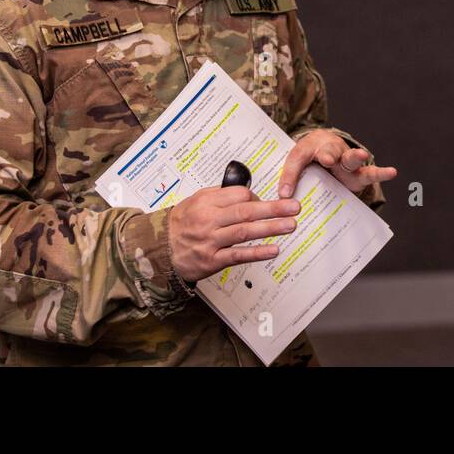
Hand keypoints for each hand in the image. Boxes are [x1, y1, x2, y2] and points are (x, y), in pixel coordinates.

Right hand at [167, 185, 300, 282]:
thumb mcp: (196, 201)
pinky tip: (273, 250)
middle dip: (273, 209)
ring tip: (290, 225)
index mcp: (207, 202)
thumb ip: (220, 195)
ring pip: (244, 232)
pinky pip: (237, 255)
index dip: (258, 198)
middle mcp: (209, 220)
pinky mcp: (211, 260)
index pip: (239, 195)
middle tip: (294, 207)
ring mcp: (210, 241)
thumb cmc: (181, 223)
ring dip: (270, 228)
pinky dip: (256, 252)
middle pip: (246, 211)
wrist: (159, 249)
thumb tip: (248, 193)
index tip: (270, 201)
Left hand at [278, 128, 398, 198]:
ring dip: (355, 157)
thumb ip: (290, 176)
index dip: (292, 173)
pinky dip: (381, 173)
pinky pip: (371, 173)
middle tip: (328, 159)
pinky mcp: (358, 175)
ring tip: (362, 155)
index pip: (298, 158)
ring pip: (351, 159)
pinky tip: (392, 172)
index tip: (285, 191)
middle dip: (329, 155)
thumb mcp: (296, 163)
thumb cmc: (309, 157)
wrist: (326, 146)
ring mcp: (346, 163)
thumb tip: (284, 197)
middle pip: (330, 151)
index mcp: (310, 147)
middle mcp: (331, 151)